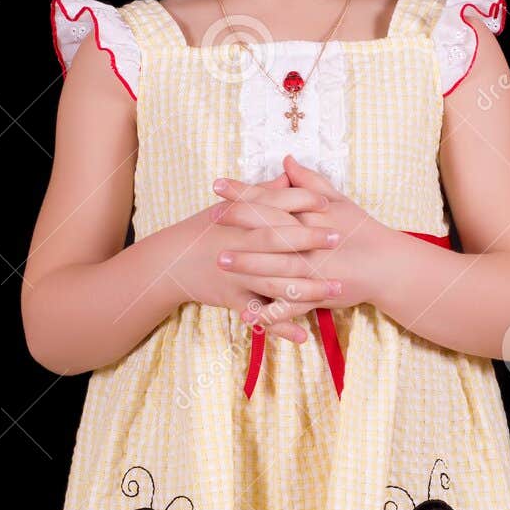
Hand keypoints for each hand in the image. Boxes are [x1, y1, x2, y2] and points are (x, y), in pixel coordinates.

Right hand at [171, 172, 336, 343]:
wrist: (170, 261)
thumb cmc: (206, 230)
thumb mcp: (230, 207)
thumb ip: (263, 193)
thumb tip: (290, 173)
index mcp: (240, 220)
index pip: (274, 205)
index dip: (301, 202)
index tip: (329, 203)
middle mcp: (238, 246)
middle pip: (276, 240)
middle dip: (309, 239)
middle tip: (338, 238)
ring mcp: (235, 275)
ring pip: (274, 282)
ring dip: (307, 288)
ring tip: (337, 289)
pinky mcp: (231, 298)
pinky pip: (258, 314)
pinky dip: (279, 326)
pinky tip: (303, 336)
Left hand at [211, 154, 393, 333]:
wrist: (388, 265)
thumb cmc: (363, 231)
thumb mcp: (340, 202)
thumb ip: (310, 182)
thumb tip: (286, 161)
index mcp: (313, 217)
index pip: (274, 200)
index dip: (245, 192)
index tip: (218, 185)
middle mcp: (311, 242)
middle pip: (271, 229)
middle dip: (240, 224)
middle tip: (210, 219)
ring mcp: (314, 269)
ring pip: (277, 266)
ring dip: (248, 264)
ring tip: (219, 261)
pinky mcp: (318, 294)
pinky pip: (291, 306)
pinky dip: (269, 312)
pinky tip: (246, 314)